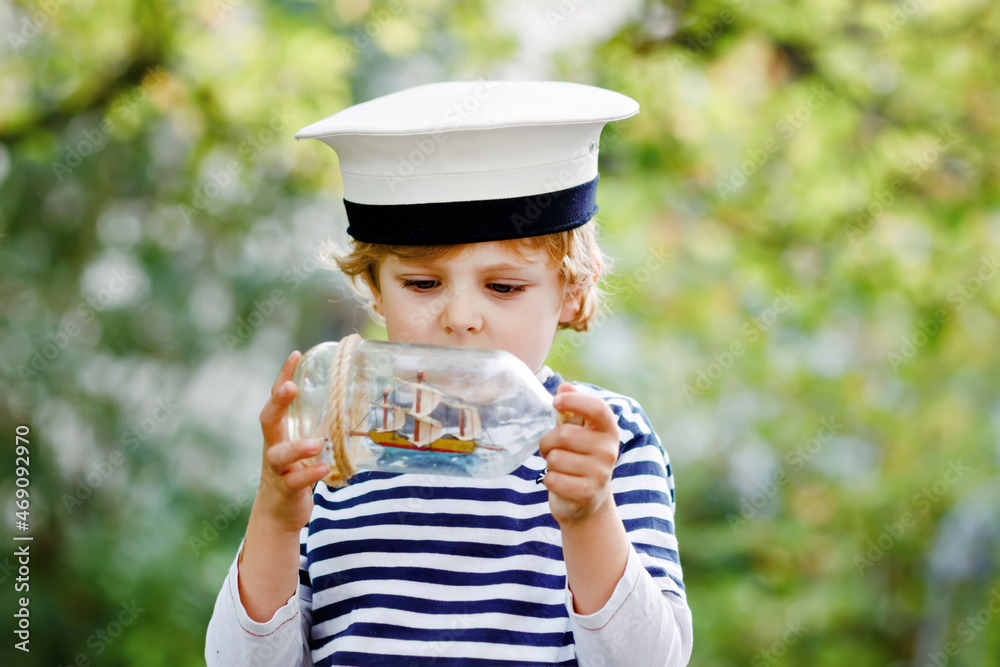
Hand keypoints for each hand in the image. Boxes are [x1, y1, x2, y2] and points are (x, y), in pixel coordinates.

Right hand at [255, 350, 330, 534]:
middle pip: (268, 420)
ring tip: (316, 442)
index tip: (296, 355)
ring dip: (297, 447)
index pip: (276, 399)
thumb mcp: (306, 445)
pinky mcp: (285, 491)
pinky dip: (310, 474)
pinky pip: (295, 482)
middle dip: (278, 402)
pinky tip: (326, 467)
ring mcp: (277, 470)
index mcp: (280, 432)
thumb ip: (321, 426)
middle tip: (290, 388)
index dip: (284, 376)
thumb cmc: (296, 471)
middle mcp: (274, 447)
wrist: (278, 514)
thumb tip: (353, 403)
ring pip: (279, 455)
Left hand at [538, 384, 619, 525]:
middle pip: (564, 435)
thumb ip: (572, 408)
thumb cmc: (579, 458)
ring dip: (548, 462)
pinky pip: (552, 479)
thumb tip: (564, 386)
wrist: (588, 501)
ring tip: (558, 466)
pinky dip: (549, 480)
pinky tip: (560, 482)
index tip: (555, 401)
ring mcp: (600, 474)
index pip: (598, 409)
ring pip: (555, 459)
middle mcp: (609, 451)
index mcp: (608, 430)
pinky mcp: (587, 494)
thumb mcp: (579, 432)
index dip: (575, 401)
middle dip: (547, 441)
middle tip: (550, 448)